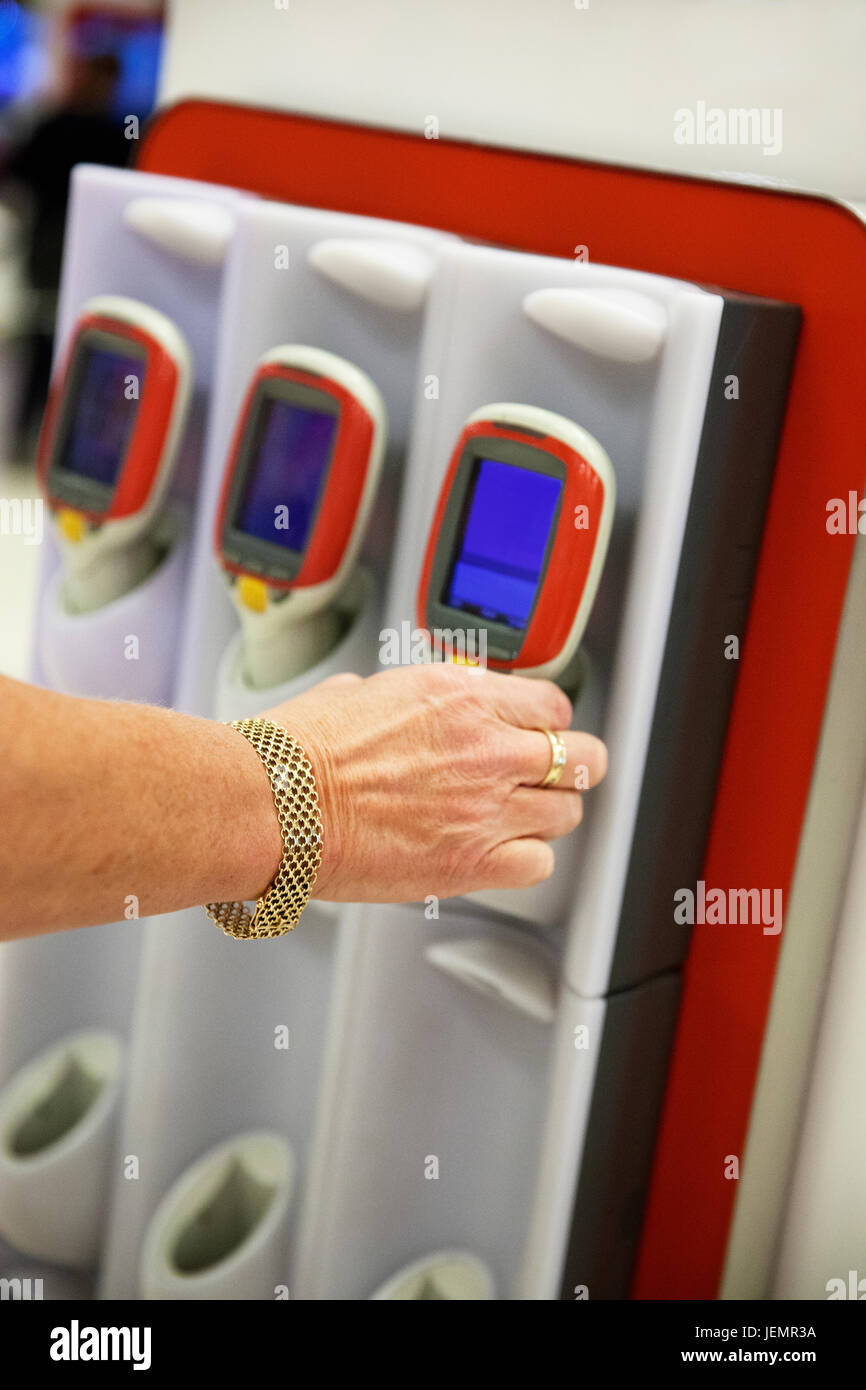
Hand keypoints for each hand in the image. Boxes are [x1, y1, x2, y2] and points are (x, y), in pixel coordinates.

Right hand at [263, 663, 606, 902]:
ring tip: (518, 819)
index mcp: (462, 696)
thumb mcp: (359, 692)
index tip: (535, 734)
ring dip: (547, 816)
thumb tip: (391, 699)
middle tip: (548, 777)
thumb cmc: (301, 751)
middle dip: (569, 767)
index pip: (552, 705)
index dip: (546, 723)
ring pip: (567, 814)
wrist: (277, 803)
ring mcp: (485, 807)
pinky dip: (525, 861)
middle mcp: (487, 748)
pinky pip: (539, 864)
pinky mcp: (471, 861)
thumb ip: (400, 696)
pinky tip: (499, 853)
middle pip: (581, 757)